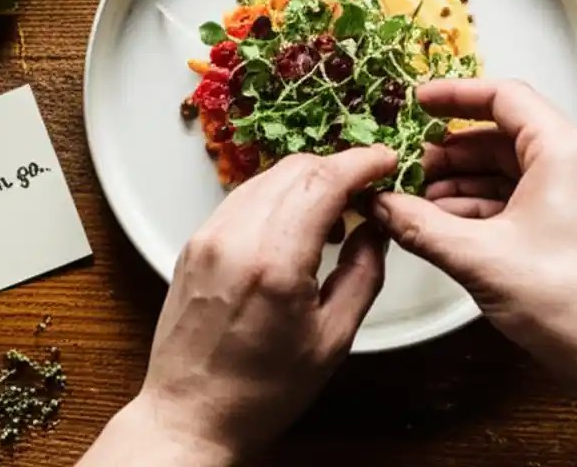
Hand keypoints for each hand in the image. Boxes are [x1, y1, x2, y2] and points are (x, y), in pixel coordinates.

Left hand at [78, 147, 396, 466]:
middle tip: (367, 188)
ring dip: (307, 181)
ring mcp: (207, 237)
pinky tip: (296, 226)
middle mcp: (234, 238)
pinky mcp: (193, 244)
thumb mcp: (333, 338)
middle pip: (294, 169)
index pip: (323, 181)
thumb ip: (362, 273)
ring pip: (266, 178)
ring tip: (336, 212)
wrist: (190, 416)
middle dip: (337, 168)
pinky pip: (243, 198)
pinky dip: (277, 197)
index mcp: (274, 262)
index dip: (361, 162)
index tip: (386, 159)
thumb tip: (375, 229)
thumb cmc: (262, 391)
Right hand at [371, 80, 576, 465]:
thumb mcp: (477, 257)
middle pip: (507, 135)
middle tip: (411, 165)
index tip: (418, 101)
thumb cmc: (569, 303)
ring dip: (468, 182)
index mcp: (568, 151)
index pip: (504, 97)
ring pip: (517, 168)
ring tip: (422, 200)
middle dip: (453, 151)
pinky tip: (454, 223)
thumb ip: (419, 224)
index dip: (454, 95)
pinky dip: (492, 204)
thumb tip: (379, 204)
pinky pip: (531, 194)